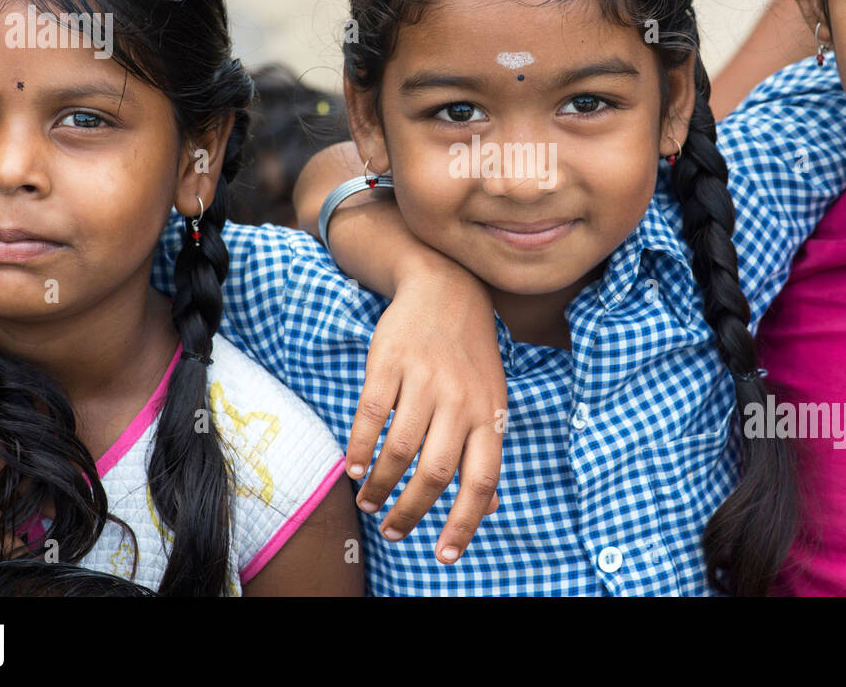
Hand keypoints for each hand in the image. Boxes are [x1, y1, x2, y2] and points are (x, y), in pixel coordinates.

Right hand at [345, 258, 504, 563]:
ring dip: (380, 485)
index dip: (464, 522)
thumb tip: (489, 508)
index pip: (481, 479)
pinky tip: (355, 467)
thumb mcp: (490, 401)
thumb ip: (486, 452)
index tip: (445, 555)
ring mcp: (426, 380)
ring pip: (400, 449)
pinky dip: (361, 447)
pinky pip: (372, 415)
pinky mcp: (390, 363)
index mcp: (490, 414)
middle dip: (410, 511)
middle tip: (393, 531)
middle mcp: (461, 400)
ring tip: (369, 502)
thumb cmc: (470, 357)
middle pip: (435, 472)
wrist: (447, 289)